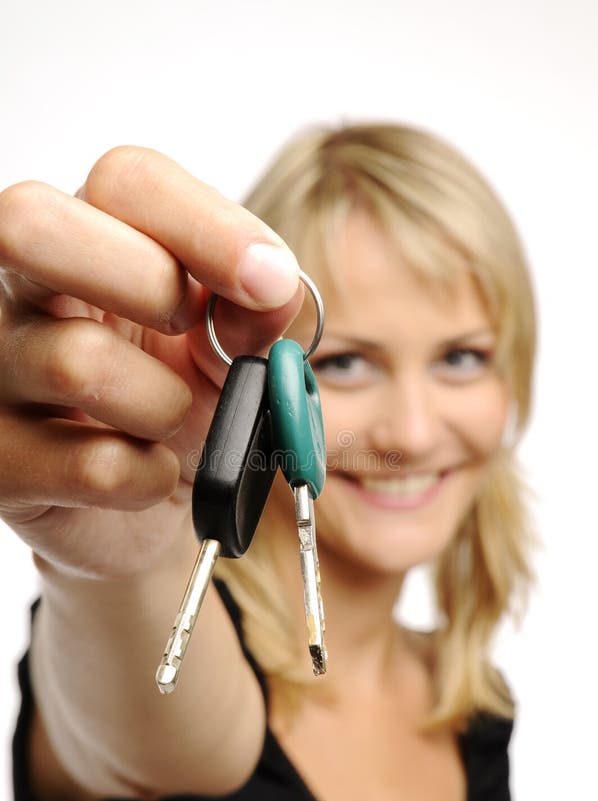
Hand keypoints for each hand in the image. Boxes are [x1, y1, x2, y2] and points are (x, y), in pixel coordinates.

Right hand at [0, 146, 301, 579]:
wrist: (147, 499)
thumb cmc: (180, 402)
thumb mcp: (231, 347)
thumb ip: (255, 310)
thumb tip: (272, 286)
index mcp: (88, 242)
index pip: (123, 181)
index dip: (205, 224)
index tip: (269, 278)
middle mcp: (22, 293)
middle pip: (33, 222)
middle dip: (145, 279)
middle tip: (189, 328)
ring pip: (76, 362)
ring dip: (164, 404)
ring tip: (171, 421)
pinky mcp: (0, 463)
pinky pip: (92, 466)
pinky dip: (150, 476)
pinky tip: (148, 472)